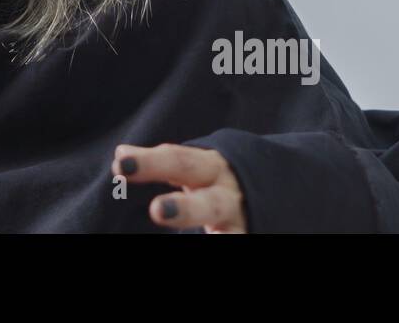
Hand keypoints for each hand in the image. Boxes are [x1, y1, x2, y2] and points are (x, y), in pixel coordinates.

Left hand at [111, 142, 247, 232]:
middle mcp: (227, 194)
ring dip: (198, 223)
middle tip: (157, 210)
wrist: (278, 190)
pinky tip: (208, 244)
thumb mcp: (196, 167)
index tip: (120, 164)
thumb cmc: (218, 181)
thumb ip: (163, 163)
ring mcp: (238, 220)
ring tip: (171, 222)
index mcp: (210, 168)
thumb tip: (121, 155)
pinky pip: (234, 242)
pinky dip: (218, 244)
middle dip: (183, 206)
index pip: (178, 160)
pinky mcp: (245, 237)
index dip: (150, 162)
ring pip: (223, 225)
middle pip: (207, 202)